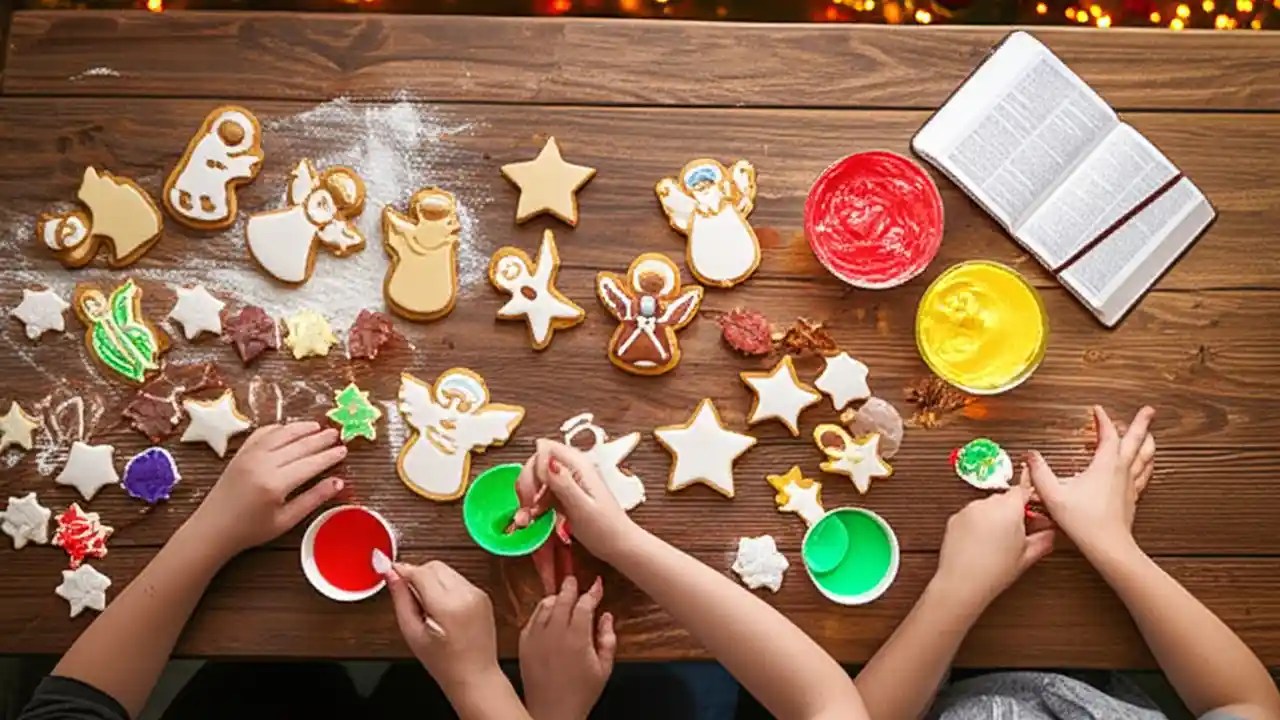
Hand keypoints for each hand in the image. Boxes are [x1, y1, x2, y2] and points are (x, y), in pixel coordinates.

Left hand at [186, 422, 345, 557]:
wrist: (213, 528)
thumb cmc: (252, 530)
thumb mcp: (286, 520)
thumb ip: (313, 499)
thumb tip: (338, 482)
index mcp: (276, 483)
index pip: (311, 463)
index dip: (329, 456)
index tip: (343, 450)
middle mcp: (263, 464)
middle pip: (298, 445)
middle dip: (320, 439)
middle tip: (336, 434)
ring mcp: (249, 456)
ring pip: (281, 434)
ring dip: (301, 429)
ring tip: (318, 427)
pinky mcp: (240, 453)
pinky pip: (262, 434)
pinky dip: (278, 429)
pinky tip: (288, 429)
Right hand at [387, 560, 501, 694]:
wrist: (475, 676)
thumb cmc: (444, 663)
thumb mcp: (413, 633)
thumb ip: (401, 599)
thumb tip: (390, 574)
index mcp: (449, 605)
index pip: (420, 571)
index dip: (402, 570)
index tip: (389, 571)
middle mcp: (467, 594)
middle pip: (434, 566)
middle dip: (418, 575)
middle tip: (410, 599)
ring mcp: (477, 593)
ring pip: (446, 570)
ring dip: (432, 580)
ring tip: (429, 609)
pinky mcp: (483, 595)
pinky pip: (458, 579)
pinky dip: (446, 587)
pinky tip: (443, 610)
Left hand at [520, 576, 615, 719]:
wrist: (552, 712)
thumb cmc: (581, 693)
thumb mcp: (604, 668)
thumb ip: (608, 639)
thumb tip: (606, 617)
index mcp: (578, 638)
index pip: (585, 604)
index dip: (592, 592)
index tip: (597, 586)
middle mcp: (555, 633)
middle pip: (562, 599)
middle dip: (570, 587)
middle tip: (573, 580)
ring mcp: (537, 638)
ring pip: (544, 606)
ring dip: (554, 597)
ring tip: (561, 595)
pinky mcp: (524, 644)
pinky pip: (531, 619)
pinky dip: (540, 612)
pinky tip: (547, 614)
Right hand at [530, 440, 640, 562]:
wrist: (620, 546)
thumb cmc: (605, 530)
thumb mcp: (582, 507)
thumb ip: (563, 483)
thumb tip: (546, 460)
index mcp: (580, 466)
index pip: (546, 450)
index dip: (534, 469)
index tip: (533, 495)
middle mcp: (574, 468)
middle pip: (539, 462)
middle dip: (527, 484)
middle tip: (527, 508)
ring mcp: (571, 481)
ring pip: (539, 478)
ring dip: (528, 496)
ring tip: (528, 518)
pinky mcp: (567, 493)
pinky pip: (544, 491)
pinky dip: (535, 504)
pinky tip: (534, 518)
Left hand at [934, 475, 1055, 612]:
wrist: (962, 583)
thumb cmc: (994, 571)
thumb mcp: (1027, 556)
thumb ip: (1044, 539)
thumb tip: (1050, 533)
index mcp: (1008, 508)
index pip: (1023, 491)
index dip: (1031, 501)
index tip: (1034, 514)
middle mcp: (986, 504)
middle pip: (1005, 499)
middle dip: (1013, 512)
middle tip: (1020, 532)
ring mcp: (968, 510)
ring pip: (988, 506)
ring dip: (995, 517)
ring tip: (998, 542)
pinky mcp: (955, 518)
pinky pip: (972, 515)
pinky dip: (978, 523)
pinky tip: (982, 543)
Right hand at [1029, 405, 1155, 555]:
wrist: (1108, 545)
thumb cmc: (1084, 521)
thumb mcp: (1054, 494)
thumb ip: (1040, 473)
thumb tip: (1030, 456)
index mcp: (1105, 465)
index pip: (1108, 434)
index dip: (1103, 419)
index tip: (1097, 410)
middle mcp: (1121, 470)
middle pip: (1137, 440)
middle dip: (1142, 423)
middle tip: (1148, 410)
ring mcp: (1130, 483)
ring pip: (1146, 456)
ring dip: (1148, 441)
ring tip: (1150, 433)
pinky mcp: (1132, 496)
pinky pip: (1145, 474)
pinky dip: (1147, 463)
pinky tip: (1147, 464)